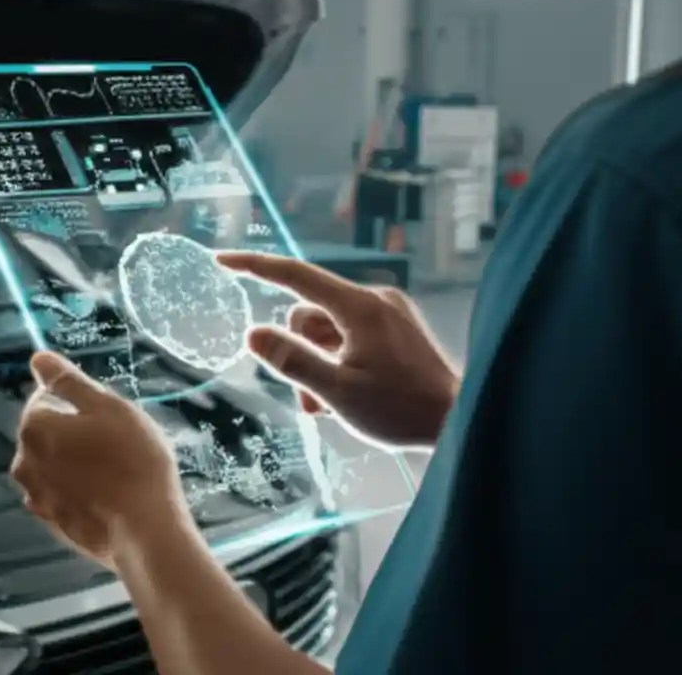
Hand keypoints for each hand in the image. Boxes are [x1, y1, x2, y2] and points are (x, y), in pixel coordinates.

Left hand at [10, 351, 191, 569]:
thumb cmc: (133, 459)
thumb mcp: (108, 407)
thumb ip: (69, 382)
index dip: (78, 404)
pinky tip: (105, 496)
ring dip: (72, 462)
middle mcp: (23, 460)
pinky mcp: (50, 523)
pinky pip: (59, 493)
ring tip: (112, 472)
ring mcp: (35, 496)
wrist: (144, 528)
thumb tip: (37, 358)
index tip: (107, 419)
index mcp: (34, 427)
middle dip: (72, 433)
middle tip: (114, 444)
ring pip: (51, 464)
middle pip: (46, 433)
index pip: (46, 398)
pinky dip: (75, 490)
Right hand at [218, 252, 459, 446]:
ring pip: (326, 330)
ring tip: (329, 407)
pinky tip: (346, 397)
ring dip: (317, 364)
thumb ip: (293, 362)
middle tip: (311, 400)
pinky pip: (349, 336)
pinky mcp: (395, 328)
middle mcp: (375, 300)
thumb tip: (252, 334)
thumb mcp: (337, 392)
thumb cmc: (400, 410)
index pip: (295, 276)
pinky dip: (337, 362)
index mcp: (360, 307)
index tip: (222, 261)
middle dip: (299, 353)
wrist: (459, 420)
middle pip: (309, 314)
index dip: (255, 267)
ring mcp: (387, 313)